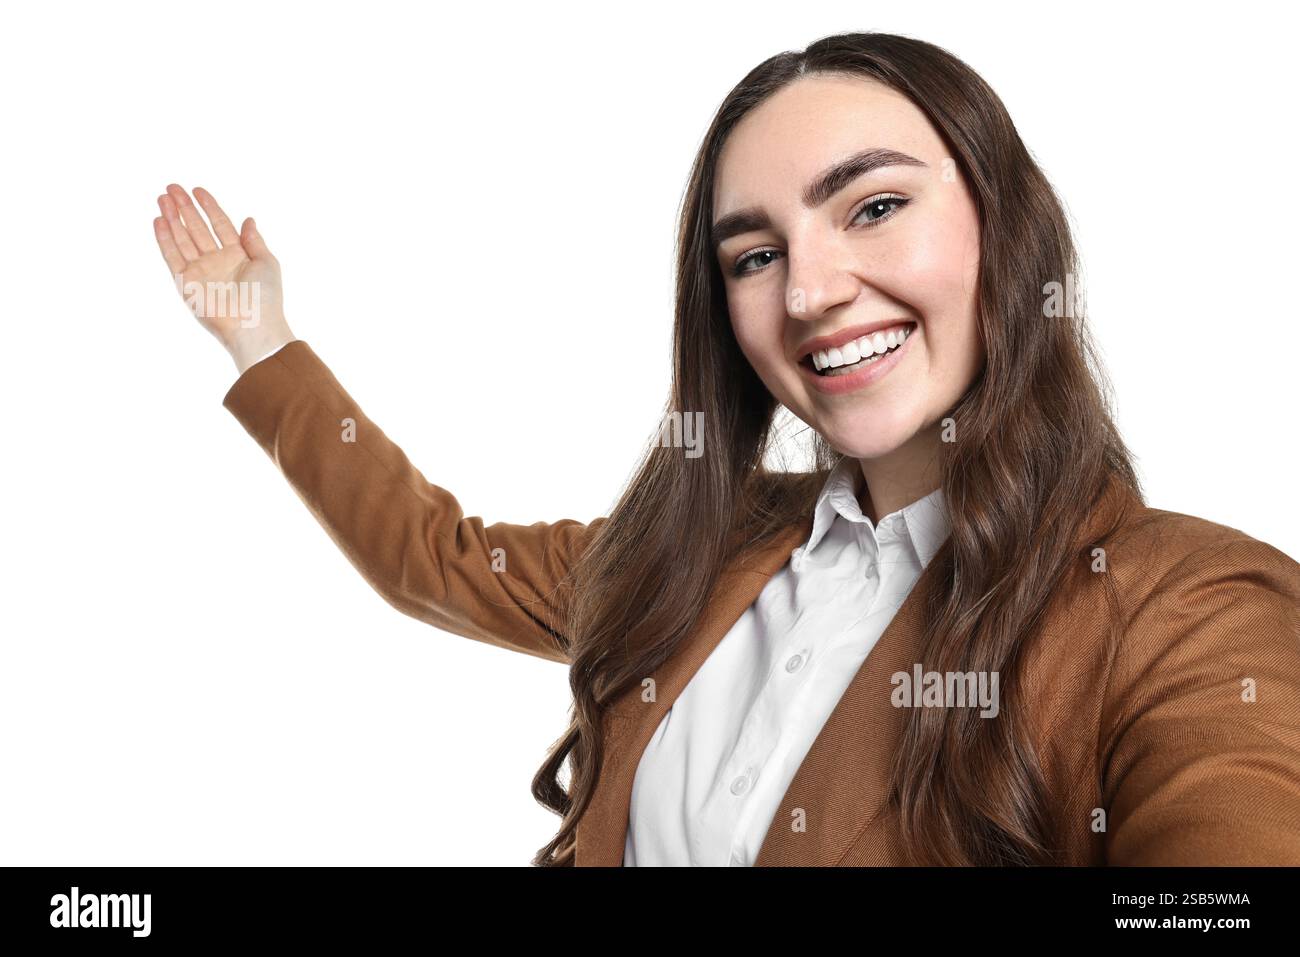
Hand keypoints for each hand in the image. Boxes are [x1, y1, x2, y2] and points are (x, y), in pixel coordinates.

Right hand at [153, 184, 295, 373]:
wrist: (253, 326)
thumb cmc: (265, 297)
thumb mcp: (267, 262)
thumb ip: (254, 240)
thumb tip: (248, 219)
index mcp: (238, 255)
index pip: (220, 224)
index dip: (209, 207)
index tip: (197, 190)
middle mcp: (217, 261)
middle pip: (197, 228)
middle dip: (185, 208)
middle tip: (172, 187)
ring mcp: (200, 271)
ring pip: (182, 239)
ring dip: (172, 218)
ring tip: (162, 198)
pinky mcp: (186, 284)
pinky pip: (172, 257)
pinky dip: (165, 239)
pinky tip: (159, 221)